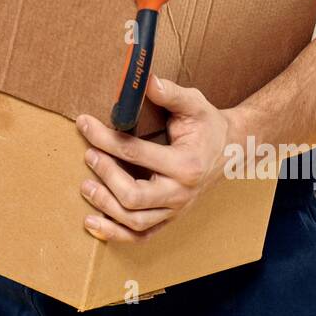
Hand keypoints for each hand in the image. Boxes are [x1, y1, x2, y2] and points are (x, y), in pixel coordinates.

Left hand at [75, 75, 239, 242]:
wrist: (230, 150)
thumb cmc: (208, 125)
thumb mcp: (194, 103)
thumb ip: (170, 93)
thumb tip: (146, 79)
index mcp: (185, 164)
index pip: (135, 152)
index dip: (104, 138)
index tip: (84, 124)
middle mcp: (181, 192)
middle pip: (133, 195)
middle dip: (105, 174)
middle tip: (88, 155)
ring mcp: (176, 210)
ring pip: (135, 221)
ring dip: (105, 205)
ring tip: (85, 187)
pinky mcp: (170, 219)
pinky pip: (141, 236)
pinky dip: (115, 234)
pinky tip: (93, 223)